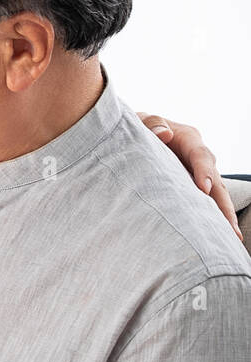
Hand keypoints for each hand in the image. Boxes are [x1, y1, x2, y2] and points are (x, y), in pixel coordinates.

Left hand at [139, 111, 242, 242]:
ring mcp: (197, 173)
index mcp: (188, 138)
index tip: (203, 189)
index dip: (204, 171)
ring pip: (215, 196)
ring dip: (222, 217)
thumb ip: (151, 123)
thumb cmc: (137, 126)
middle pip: (216, 181)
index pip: (201, 155)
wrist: (133, 135)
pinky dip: (210, 218)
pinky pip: (203, 202)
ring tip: (230, 240)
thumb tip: (164, 134)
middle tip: (229, 229)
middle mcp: (198, 157)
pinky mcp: (190, 187)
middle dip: (223, 205)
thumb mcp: (140, 120)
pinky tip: (215, 238)